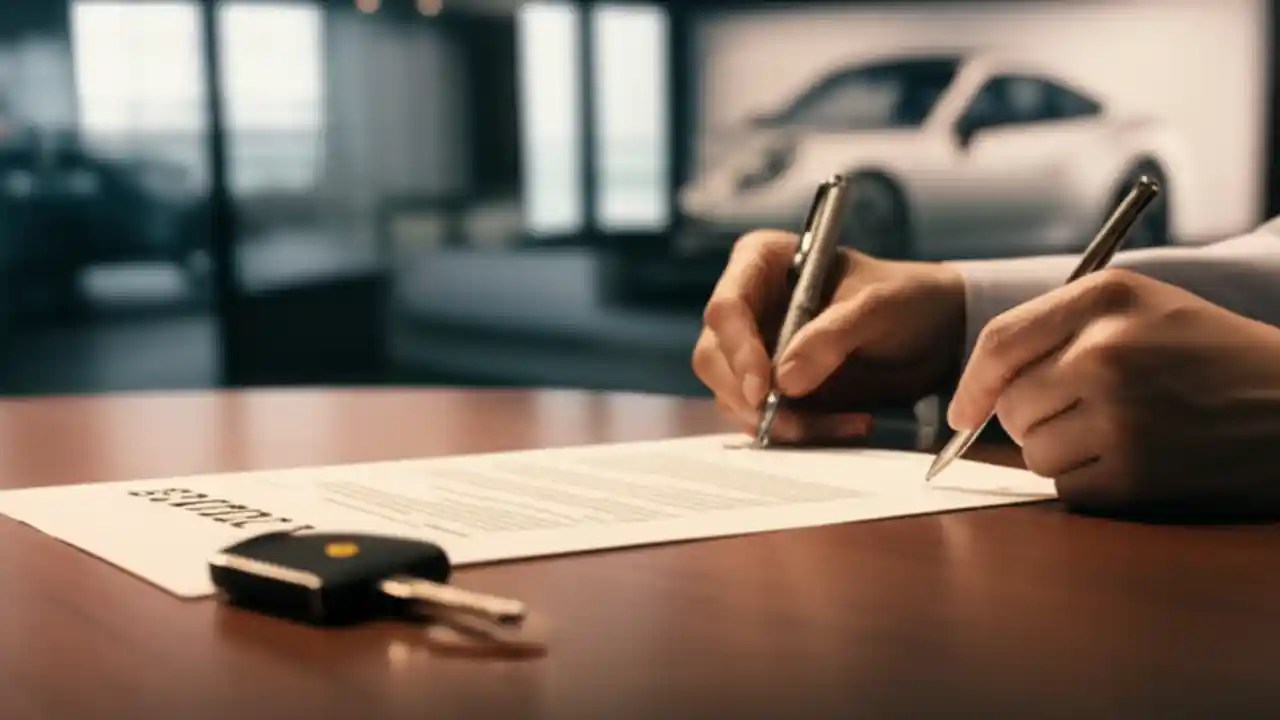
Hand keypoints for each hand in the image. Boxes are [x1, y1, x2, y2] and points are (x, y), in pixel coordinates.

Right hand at [692, 229, 966, 442]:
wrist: (933, 330)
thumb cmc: (903, 298)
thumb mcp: (876, 307)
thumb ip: (830, 337)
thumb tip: (784, 381)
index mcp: (760, 262)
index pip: (726, 308)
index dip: (737, 350)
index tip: (763, 389)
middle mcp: (746, 306)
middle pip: (715, 358)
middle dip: (750, 396)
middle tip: (792, 423)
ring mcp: (753, 349)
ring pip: (734, 396)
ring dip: (780, 421)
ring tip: (846, 423)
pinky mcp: (770, 387)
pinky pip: (763, 418)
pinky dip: (799, 432)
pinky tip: (847, 425)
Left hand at [948, 269, 1279, 517]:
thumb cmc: (1208, 354)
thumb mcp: (1141, 306)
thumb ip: (1058, 327)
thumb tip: (975, 390)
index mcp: (1105, 298)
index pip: (998, 343)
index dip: (971, 384)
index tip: (961, 411)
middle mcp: (1105, 352)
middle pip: (1009, 405)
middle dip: (1029, 418)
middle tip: (1080, 414)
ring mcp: (1120, 416)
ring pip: (1032, 452)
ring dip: (1060, 453)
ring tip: (1118, 433)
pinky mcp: (1136, 475)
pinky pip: (1067, 489)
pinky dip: (1090, 483)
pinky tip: (1137, 460)